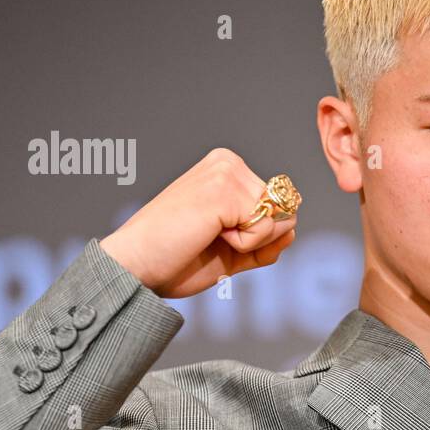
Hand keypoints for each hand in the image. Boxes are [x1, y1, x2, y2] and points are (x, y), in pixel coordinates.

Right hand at [98, 148, 297, 297]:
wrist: (136, 267)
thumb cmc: (175, 259)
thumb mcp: (233, 251)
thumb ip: (266, 240)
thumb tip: (293, 229)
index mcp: (228, 170)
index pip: (279, 206)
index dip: (259, 236)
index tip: (216, 236)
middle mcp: (228, 163)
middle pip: (286, 211)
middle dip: (258, 239)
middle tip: (212, 238)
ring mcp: (226, 172)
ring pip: (279, 219)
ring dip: (249, 242)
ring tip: (208, 235)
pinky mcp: (224, 189)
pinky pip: (265, 228)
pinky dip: (243, 245)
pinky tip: (209, 235)